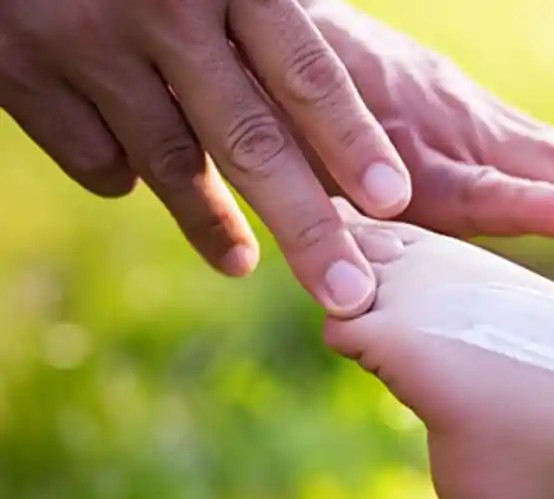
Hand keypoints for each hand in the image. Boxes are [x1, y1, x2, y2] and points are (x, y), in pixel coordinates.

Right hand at [0, 0, 412, 314]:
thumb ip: (266, 17)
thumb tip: (332, 104)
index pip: (305, 72)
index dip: (352, 141)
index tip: (392, 200)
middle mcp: (160, 10)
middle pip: (251, 141)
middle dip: (307, 227)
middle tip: (347, 291)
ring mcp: (83, 45)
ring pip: (170, 165)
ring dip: (213, 224)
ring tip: (244, 264)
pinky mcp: (17, 74)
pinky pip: (95, 160)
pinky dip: (124, 175)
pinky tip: (142, 175)